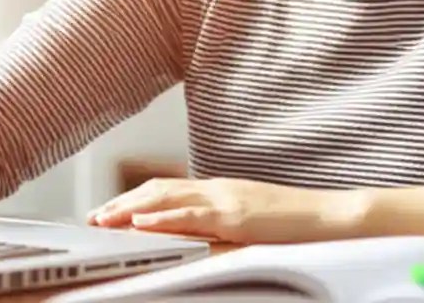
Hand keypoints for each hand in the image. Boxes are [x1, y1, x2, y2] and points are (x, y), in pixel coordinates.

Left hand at [86, 177, 367, 244]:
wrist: (329, 216)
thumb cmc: (293, 223)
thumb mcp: (248, 220)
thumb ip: (219, 223)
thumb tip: (190, 235)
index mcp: (218, 189)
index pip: (166, 188)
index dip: (132, 197)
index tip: (107, 209)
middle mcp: (216, 188)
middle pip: (157, 190)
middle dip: (121, 202)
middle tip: (93, 216)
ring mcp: (225, 199)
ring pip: (167, 199)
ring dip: (129, 208)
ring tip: (103, 218)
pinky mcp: (236, 216)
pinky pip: (192, 216)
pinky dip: (162, 218)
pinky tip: (140, 223)